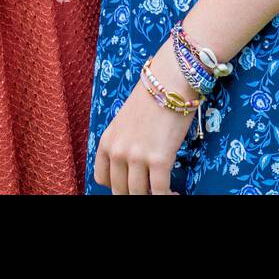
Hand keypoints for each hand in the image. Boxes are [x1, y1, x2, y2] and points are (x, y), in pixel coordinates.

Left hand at [93, 38, 196, 193]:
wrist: (169, 81)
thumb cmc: (151, 98)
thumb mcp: (125, 121)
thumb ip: (123, 143)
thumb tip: (131, 168)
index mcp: (107, 141)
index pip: (102, 178)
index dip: (118, 186)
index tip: (133, 184)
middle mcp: (117, 150)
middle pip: (120, 191)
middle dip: (136, 193)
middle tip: (151, 190)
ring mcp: (137, 156)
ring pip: (139, 195)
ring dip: (153, 196)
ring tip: (167, 193)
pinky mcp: (158, 160)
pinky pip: (160, 192)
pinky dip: (168, 197)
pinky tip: (176, 193)